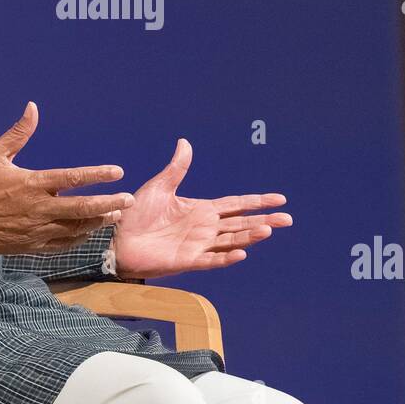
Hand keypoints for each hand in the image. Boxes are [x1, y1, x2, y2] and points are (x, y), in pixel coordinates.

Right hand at [0, 102, 133, 254]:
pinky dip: (78, 238)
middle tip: (129, 200)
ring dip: (97, 221)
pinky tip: (90, 231)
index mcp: (31, 184)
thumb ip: (18, 133)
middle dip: (108, 203)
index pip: (72, 178)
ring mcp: (35, 230)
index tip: (117, 172)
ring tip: (115, 214)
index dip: (97, 174)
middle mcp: (37, 209)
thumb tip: (33, 107)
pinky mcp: (30, 245)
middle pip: (82, 208)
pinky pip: (61, 244)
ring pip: (75, 228)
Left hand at [110, 139, 291, 279]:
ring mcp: (198, 245)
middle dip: (264, 221)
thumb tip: (185, 142)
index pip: (236, 205)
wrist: (116, 239)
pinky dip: (227, 257)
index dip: (257, 202)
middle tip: (288, 219)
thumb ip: (176, 168)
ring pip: (231, 240)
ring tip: (268, 230)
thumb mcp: (159, 187)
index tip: (279, 199)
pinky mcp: (187, 261)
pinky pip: (211, 259)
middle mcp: (204, 228)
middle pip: (241, 224)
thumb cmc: (136, 215)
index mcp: (201, 210)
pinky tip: (242, 252)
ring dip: (249, 236)